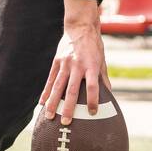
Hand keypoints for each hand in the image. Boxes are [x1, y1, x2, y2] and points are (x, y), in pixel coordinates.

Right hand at [40, 0, 111, 125]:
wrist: (80, 27)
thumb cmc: (94, 46)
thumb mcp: (102, 61)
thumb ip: (103, 78)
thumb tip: (109, 96)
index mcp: (91, 66)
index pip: (93, 87)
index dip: (93, 100)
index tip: (92, 113)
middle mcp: (77, 66)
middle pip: (72, 90)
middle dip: (69, 107)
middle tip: (66, 122)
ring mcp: (65, 64)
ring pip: (57, 86)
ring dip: (53, 102)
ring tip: (49, 116)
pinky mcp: (56, 62)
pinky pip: (50, 79)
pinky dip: (45, 92)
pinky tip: (41, 103)